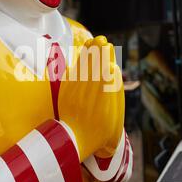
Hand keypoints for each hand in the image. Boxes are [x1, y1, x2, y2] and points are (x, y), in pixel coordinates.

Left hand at [58, 36, 124, 161]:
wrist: (77, 142)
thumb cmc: (100, 134)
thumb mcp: (115, 120)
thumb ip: (115, 94)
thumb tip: (113, 69)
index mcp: (103, 98)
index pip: (104, 72)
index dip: (106, 58)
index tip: (108, 46)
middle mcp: (88, 92)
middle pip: (93, 67)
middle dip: (97, 52)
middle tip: (101, 39)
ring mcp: (75, 92)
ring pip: (82, 69)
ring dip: (88, 55)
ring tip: (92, 42)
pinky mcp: (66, 94)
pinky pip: (72, 76)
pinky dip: (78, 65)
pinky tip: (82, 56)